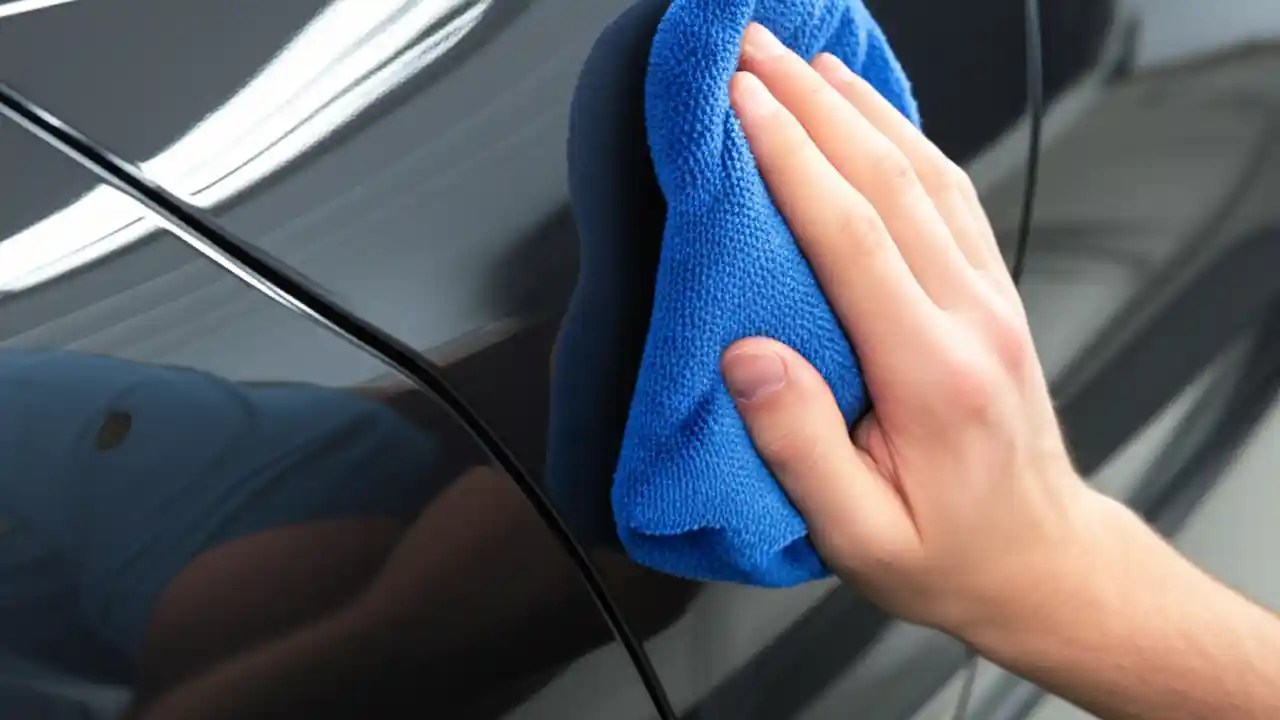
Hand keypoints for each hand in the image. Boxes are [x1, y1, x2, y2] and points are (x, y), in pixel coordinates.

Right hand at [721, 23, 1114, 640]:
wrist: (1040, 561)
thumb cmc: (948, 555)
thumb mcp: (859, 536)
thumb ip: (800, 447)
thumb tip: (748, 358)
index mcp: (932, 373)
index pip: (853, 238)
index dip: (792, 161)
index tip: (742, 104)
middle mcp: (970, 318)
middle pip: (889, 181)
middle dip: (813, 106)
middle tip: (753, 54)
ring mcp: (990, 299)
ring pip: (927, 173)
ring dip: (860, 108)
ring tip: (803, 62)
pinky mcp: (991, 295)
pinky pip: (950, 194)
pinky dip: (905, 137)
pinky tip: (872, 114)